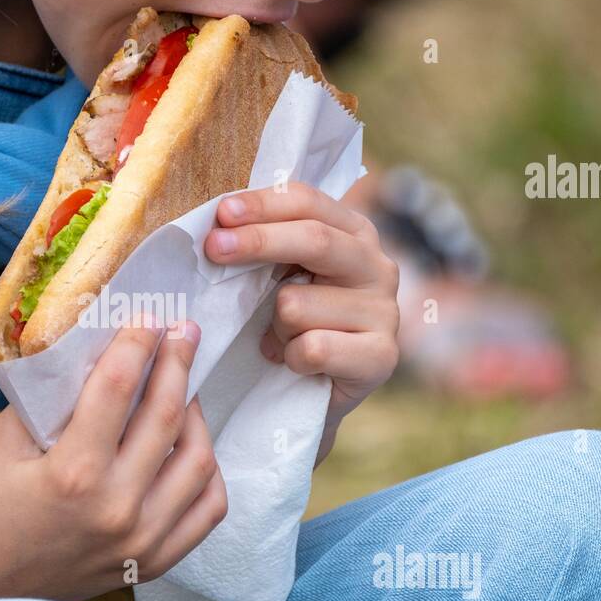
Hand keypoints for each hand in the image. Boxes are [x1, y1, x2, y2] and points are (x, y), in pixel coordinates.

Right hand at [0, 319, 226, 600]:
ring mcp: (142, 541)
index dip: (137, 343)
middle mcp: (116, 508)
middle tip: (184, 331)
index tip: (148, 317)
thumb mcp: (2, 443)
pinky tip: (192, 447)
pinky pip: (207, 510)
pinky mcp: (154, 562)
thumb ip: (48, 400)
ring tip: (183, 388)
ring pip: (199, 461)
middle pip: (167, 417)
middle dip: (178, 363)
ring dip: (197, 414)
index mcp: (72, 474)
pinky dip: (208, 473)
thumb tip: (92, 354)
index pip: (118, 389)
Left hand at [203, 182, 400, 462]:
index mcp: (354, 233)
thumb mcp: (277, 277)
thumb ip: (264, 246)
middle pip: (314, 240)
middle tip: (214, 249)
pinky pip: (313, 348)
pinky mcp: (382, 356)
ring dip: (274, 326)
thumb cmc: (289, 327)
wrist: (310, 398)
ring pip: (299, 303)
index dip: (262, 204)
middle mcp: (378, 265)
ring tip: (280, 340)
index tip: (222, 214)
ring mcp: (386, 311)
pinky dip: (290, 358)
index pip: (308, 202)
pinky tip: (294, 363)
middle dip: (257, 242)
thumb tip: (220, 222)